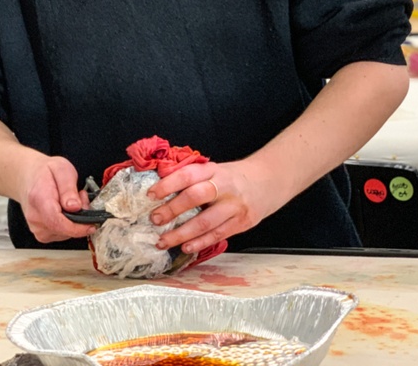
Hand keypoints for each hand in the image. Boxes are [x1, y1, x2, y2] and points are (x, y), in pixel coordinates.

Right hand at [16, 155, 95, 243]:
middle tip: (81, 197)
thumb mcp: (62, 169)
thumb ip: (69, 188)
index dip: (77, 227)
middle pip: (64, 229)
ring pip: (65, 234)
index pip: (57, 222)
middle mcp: (35, 217)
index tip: (92, 224)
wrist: (28, 177)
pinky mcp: (42, 234)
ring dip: (75, 221)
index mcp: (39, 199)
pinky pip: (62, 235)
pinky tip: (66, 211)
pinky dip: (69, 225)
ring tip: (72, 201)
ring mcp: (37, 228)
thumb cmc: (45, 172)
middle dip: (81, 218)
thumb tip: (75, 207)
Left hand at [146, 160, 275, 254]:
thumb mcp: (213, 170)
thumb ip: (191, 176)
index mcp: (213, 170)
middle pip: (196, 197)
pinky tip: (185, 247)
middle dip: (172, 209)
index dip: (168, 184)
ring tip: (162, 240)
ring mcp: (234, 206)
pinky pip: (217, 235)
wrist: (267, 182)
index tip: (150, 195)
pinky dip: (199, 243)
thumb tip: (158, 183)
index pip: (188, 174)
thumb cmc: (231, 177)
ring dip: (181, 233)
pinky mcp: (241, 223)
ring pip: (206, 222)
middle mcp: (225, 187)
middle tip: (154, 219)